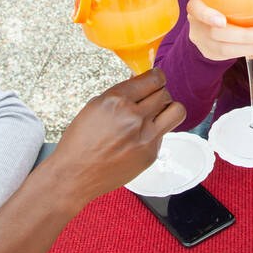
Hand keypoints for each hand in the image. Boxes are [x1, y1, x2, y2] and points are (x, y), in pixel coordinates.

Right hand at [45, 69, 184, 206]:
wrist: (75, 174)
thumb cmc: (80, 141)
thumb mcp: (95, 107)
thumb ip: (121, 94)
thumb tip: (141, 81)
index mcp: (116, 100)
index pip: (154, 79)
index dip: (156, 77)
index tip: (155, 79)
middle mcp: (133, 117)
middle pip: (165, 93)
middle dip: (157, 93)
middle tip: (148, 99)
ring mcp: (145, 137)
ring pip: (177, 110)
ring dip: (168, 108)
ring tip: (155, 113)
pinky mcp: (151, 154)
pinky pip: (164, 134)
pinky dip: (155, 131)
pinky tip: (138, 137)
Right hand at [186, 0, 252, 60]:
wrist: (202, 25)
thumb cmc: (217, 4)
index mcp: (197, 4)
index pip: (197, 9)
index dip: (209, 16)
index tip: (222, 22)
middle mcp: (198, 25)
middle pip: (218, 33)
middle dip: (247, 36)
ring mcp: (204, 42)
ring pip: (228, 49)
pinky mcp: (214, 54)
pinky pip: (236, 54)